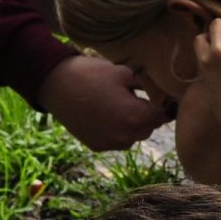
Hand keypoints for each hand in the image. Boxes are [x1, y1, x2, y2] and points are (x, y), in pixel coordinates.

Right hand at [39, 54, 164, 149]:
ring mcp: (111, 143)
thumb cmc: (92, 74)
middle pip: (149, 128)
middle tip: (138, 97)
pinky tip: (106, 114)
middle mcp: (126, 136)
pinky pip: (117, 140)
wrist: (55, 84)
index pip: (164, 115)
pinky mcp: (97, 146)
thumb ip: (148, 86)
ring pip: (134, 136)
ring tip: (120, 105)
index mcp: (136, 116)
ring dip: (132, 124)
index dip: (165, 105)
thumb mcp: (125, 73)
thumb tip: (164, 92)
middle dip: (147, 114)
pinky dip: (117, 130)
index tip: (163, 97)